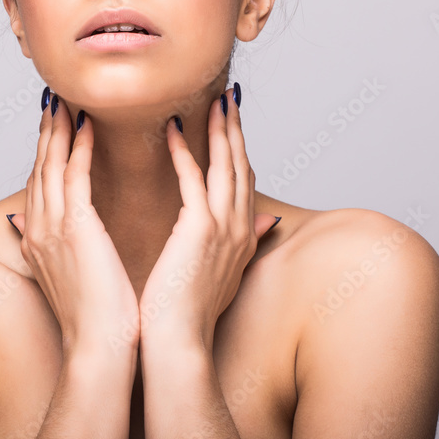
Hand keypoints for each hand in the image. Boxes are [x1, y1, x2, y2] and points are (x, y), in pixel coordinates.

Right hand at [7, 90, 140, 358]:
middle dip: (47, 129)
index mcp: (39, 237)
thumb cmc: (96, 317)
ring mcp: (52, 227)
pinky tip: (86, 125)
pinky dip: (78, 148)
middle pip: (40, 165)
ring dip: (59, 128)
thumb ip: (60, 244)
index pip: (41, 181)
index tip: (54, 120)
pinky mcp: (74, 229)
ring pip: (52, 163)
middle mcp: (38, 227)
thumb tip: (44, 225)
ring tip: (65, 97)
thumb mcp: (70, 274)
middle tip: (53, 96)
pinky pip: (74, 176)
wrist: (99, 348)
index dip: (47, 148)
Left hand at [138, 85, 279, 350]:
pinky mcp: (201, 229)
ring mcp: (223, 227)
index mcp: (241, 236)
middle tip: (227, 96)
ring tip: (211, 100)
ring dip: (218, 129)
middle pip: (241, 165)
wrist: (177, 342)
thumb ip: (238, 242)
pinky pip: (194, 178)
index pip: (243, 180)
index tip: (231, 121)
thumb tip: (266, 223)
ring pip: (225, 164)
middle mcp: (240, 228)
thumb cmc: (186, 313)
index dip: (239, 148)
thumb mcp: (221, 273)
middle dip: (235, 129)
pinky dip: (184, 151)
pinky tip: (172, 129)